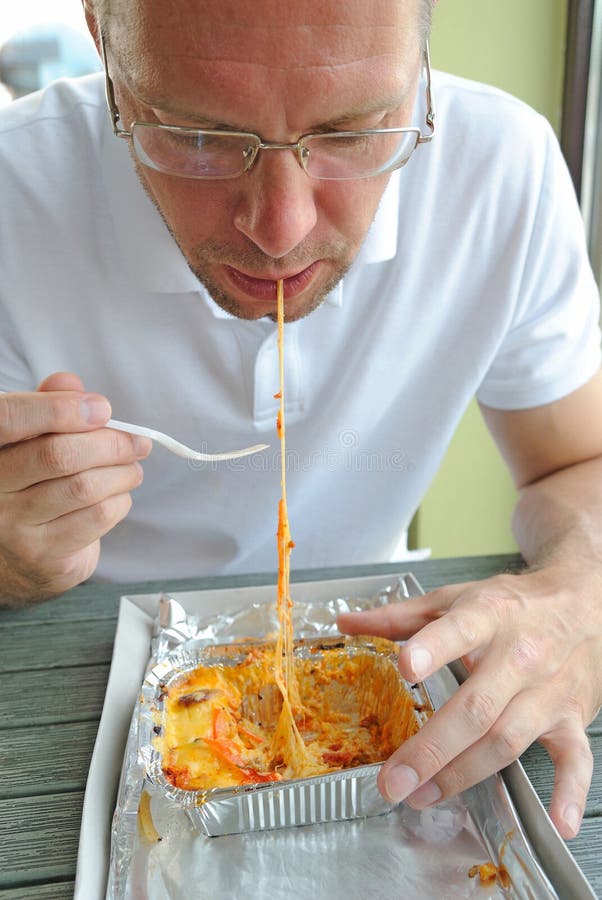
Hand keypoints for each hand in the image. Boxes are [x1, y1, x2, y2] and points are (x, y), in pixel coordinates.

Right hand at [0, 372, 151, 603]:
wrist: (21, 555)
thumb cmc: (32, 483)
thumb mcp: (32, 440)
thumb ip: (48, 408)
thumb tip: (69, 382)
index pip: (9, 418)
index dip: (58, 409)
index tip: (101, 408)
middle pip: (58, 454)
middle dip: (110, 443)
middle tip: (137, 442)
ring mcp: (13, 526)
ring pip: (84, 488)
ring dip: (123, 473)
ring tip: (133, 468)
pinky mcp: (43, 555)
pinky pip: (97, 517)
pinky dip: (120, 501)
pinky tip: (119, 496)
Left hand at [338, 565, 601, 837]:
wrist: (584, 604)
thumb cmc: (513, 604)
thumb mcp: (456, 598)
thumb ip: (400, 617)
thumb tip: (346, 625)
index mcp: (487, 617)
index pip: (459, 631)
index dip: (433, 648)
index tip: (406, 667)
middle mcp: (519, 656)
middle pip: (477, 708)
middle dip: (431, 748)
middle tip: (393, 779)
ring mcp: (546, 691)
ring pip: (507, 739)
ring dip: (464, 773)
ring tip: (422, 796)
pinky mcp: (570, 719)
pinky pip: (575, 759)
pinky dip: (569, 792)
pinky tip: (556, 822)